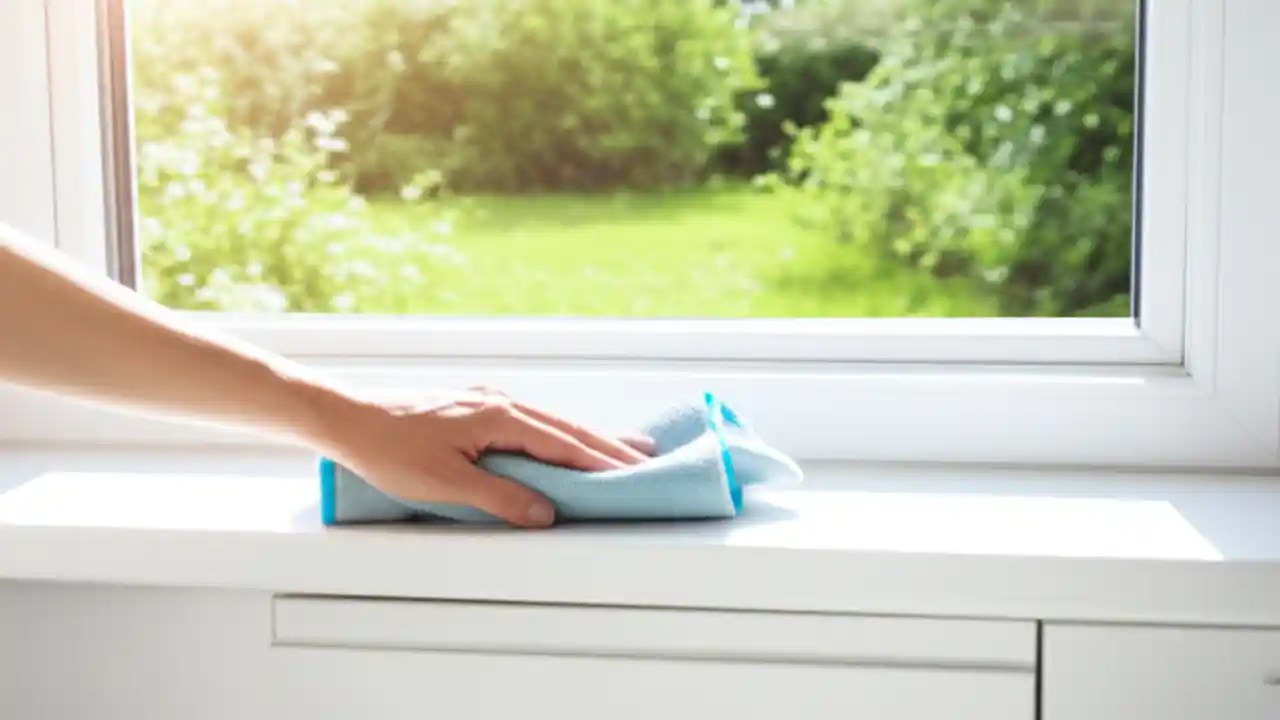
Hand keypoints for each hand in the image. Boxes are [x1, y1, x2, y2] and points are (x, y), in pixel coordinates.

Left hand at [317, 386, 653, 527]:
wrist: (348, 417)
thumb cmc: (388, 449)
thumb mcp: (445, 484)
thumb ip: (500, 498)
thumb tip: (547, 513)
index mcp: (498, 416)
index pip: (562, 443)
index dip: (601, 461)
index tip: (636, 472)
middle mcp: (500, 401)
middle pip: (566, 427)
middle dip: (608, 445)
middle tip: (648, 459)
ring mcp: (488, 400)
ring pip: (551, 421)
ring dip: (587, 437)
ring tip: (624, 447)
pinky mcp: (475, 406)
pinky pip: (532, 420)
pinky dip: (559, 432)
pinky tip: (567, 440)